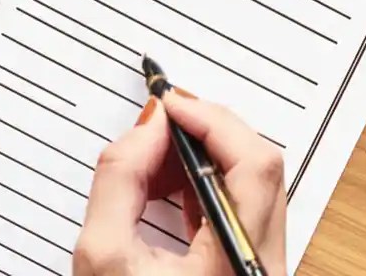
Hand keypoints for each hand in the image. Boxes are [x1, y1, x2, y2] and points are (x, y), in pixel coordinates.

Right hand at [74, 90, 286, 275]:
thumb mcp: (103, 257)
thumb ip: (120, 180)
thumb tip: (146, 128)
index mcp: (237, 262)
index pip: (252, 164)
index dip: (211, 120)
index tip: (170, 104)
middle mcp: (262, 263)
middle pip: (258, 167)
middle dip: (205, 133)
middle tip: (159, 124)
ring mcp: (260, 263)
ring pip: (249, 182)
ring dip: (202, 158)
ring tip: (152, 160)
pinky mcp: (247, 263)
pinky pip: (238, 205)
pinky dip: (203, 184)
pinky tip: (167, 186)